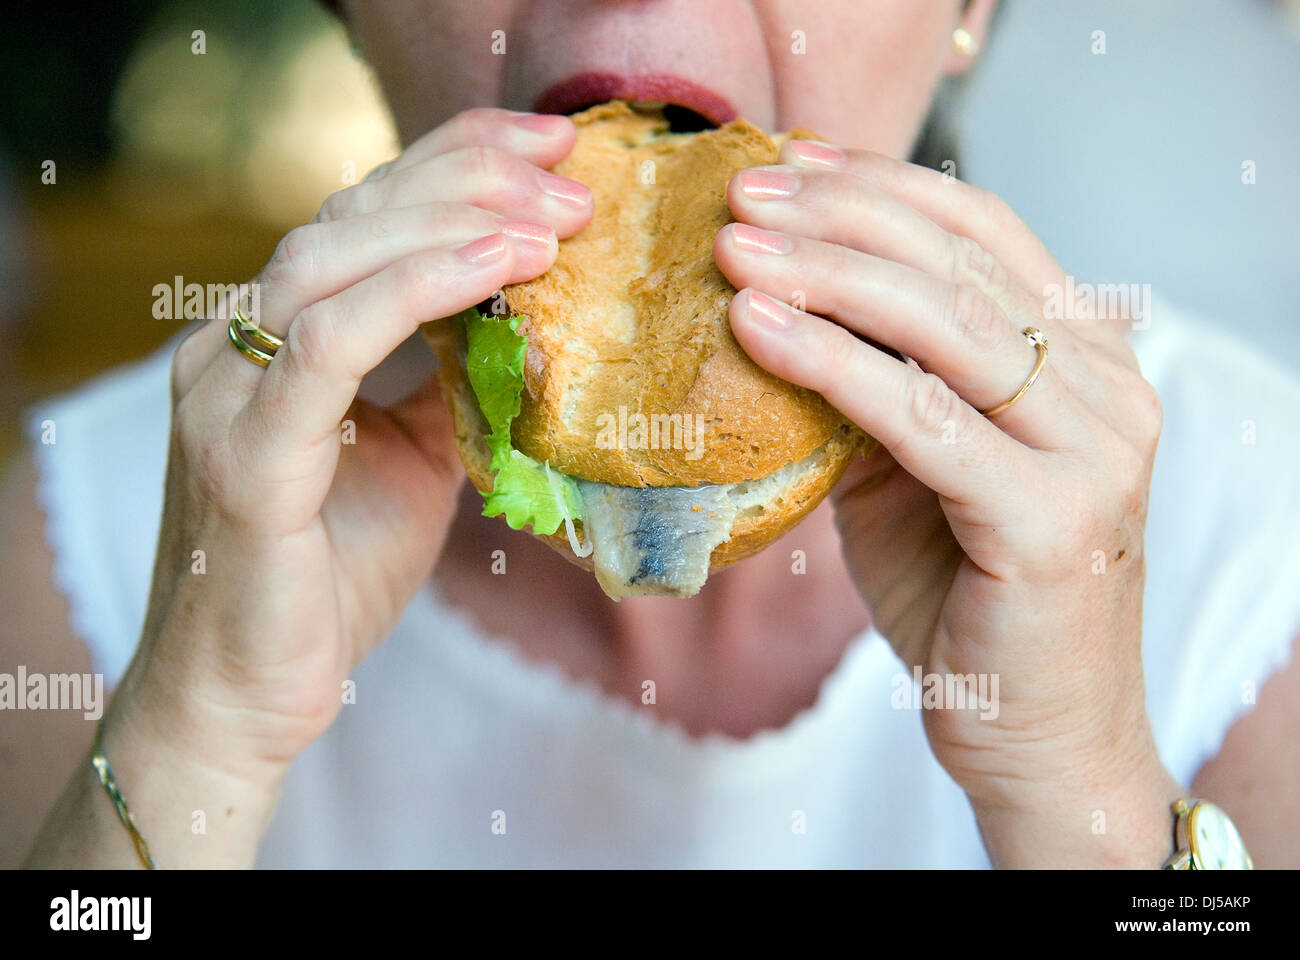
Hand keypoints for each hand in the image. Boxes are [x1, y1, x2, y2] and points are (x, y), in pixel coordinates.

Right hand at [97, 109, 592, 858]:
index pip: (356, 216)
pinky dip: (416, 290)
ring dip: (453, 223)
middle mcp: (230, 345)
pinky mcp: (246, 455)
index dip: (450, 164)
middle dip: (467, 181)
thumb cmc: (330, 577)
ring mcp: (226, 394)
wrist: (250, 695)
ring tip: (553, 221)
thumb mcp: (410, 460)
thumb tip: (522, 326)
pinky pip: (329, 343)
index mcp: (266, 339)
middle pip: (347, 217)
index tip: (549, 150)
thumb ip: (443, 385)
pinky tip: (499, 267)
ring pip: (332, 259)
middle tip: (571, 180)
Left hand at [715, 141, 1180, 865]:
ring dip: (825, 275)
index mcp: (1087, 359)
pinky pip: (923, 417)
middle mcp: (1110, 389)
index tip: (787, 164)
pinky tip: (758, 329)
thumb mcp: (913, 468)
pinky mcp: (1052, 520)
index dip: (882, 184)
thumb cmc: (965, 598)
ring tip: (733, 250)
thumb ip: (874, 387)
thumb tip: (770, 305)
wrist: (1033, 734)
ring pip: (945, 325)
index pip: (985, 230)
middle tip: (742, 196)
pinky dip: (832, 364)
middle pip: (960, 263)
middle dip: (838, 217)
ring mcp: (1094, 453)